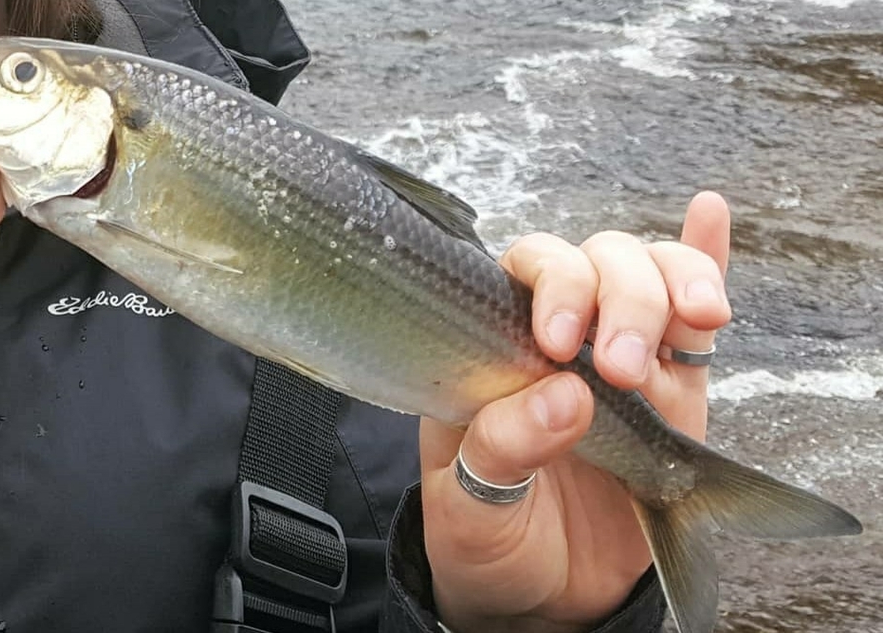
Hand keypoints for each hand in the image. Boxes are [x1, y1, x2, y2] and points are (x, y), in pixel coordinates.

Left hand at [420, 192, 731, 631]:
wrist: (541, 600)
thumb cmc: (487, 544)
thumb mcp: (468, 510)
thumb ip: (503, 449)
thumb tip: (566, 395)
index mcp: (492, 353)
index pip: (521, 272)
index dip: (553, 284)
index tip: (560, 340)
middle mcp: (556, 341)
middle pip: (598, 262)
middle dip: (624, 298)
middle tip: (623, 369)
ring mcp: (618, 361)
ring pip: (652, 276)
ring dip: (676, 286)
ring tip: (696, 324)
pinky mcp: (671, 395)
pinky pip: (690, 319)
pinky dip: (704, 265)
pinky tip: (708, 217)